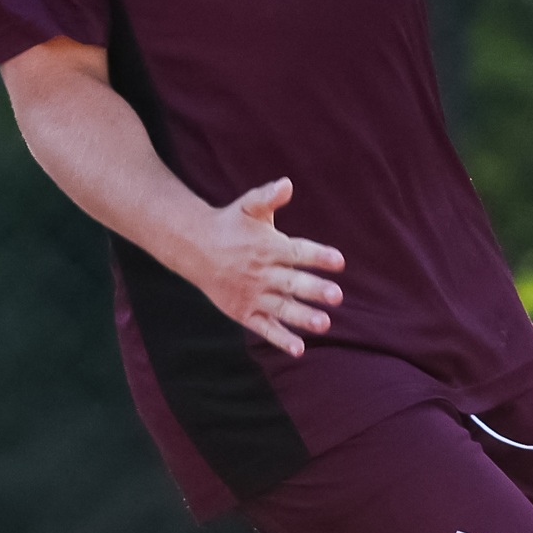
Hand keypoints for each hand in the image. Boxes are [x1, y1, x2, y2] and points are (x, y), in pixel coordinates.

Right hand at [184, 177, 343, 359]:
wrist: (194, 247)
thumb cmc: (231, 224)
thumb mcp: (249, 206)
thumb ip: (268, 196)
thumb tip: (287, 183)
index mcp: (268, 247)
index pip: (297, 252)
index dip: (318, 256)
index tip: (339, 261)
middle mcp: (262, 272)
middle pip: (292, 282)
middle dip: (314, 289)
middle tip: (337, 296)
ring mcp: (253, 294)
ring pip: (281, 308)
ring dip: (302, 317)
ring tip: (324, 323)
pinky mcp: (244, 311)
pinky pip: (264, 327)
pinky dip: (280, 338)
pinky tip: (299, 349)